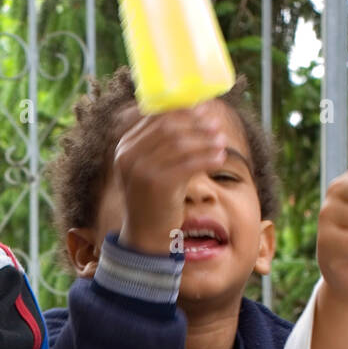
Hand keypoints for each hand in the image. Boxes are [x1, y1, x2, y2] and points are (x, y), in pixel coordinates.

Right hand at [115, 103, 228, 255]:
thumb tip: (193, 113)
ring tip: (222, 143)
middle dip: (196, 124)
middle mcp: (129, 155)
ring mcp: (142, 169)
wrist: (145, 239)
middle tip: (217, 125)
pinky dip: (207, 159)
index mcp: (125, 147)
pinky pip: (189, 164)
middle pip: (169, 127)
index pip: (155, 117)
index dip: (183, 110)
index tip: (203, 109)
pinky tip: (220, 159)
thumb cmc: (154, 201)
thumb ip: (162, 145)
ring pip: (181, 144)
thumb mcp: (152, 169)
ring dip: (205, 141)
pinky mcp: (158, 184)